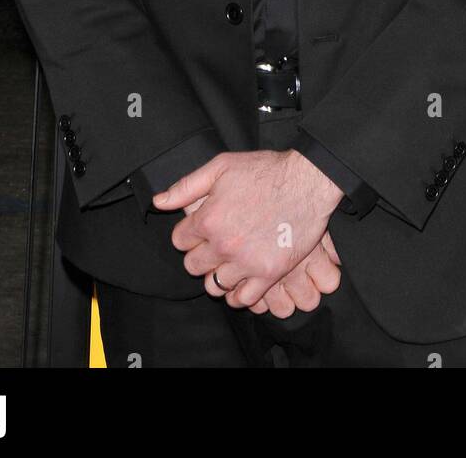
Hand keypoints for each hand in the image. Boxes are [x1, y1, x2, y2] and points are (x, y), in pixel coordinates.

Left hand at [153, 149, 343, 307]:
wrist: (306, 182)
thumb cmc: (264, 171)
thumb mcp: (221, 166)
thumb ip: (186, 186)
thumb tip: (159, 201)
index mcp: (208, 219)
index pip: (179, 240)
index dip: (189, 232)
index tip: (201, 227)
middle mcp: (224, 245)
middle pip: (193, 266)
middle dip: (200, 254)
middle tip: (216, 244)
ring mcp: (246, 262)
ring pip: (215, 285)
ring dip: (218, 274)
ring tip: (229, 261)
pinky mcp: (269, 274)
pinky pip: (242, 299)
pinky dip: (238, 293)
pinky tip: (242, 278)